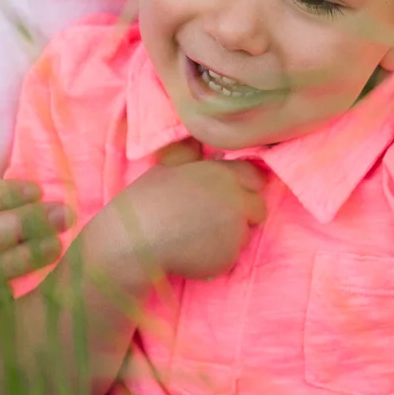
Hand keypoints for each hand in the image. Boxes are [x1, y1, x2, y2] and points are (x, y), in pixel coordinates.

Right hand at [89, 140, 264, 284]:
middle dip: (243, 213)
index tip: (227, 194)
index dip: (243, 185)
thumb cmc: (147, 200)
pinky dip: (217, 256)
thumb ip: (191, 153)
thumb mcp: (167, 166)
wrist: (135, 241)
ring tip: (198, 235)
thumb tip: (198, 136)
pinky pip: (231, 256)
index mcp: (222, 174)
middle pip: (258, 207)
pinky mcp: (229, 257)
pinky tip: (194, 250)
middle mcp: (236, 201)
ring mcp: (235, 231)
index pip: (254, 176)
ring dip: (229, 236)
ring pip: (245, 234)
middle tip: (213, 218)